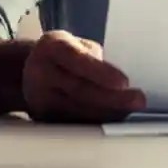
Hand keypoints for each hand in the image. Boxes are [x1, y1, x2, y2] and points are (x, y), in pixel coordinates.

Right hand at [22, 30, 145, 122]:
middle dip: (112, 98)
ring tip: (131, 111)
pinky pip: (74, 122)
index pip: (77, 59)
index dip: (101, 72)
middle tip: (138, 100)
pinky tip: (115, 119)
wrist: (29, 70)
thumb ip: (95, 59)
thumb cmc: (66, 54)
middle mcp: (39, 72)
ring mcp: (37, 99)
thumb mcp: (78, 45)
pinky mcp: (42, 118)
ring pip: (78, 110)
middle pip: (79, 89)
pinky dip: (97, 123)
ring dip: (108, 113)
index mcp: (51, 47)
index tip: (124, 82)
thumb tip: (121, 84)